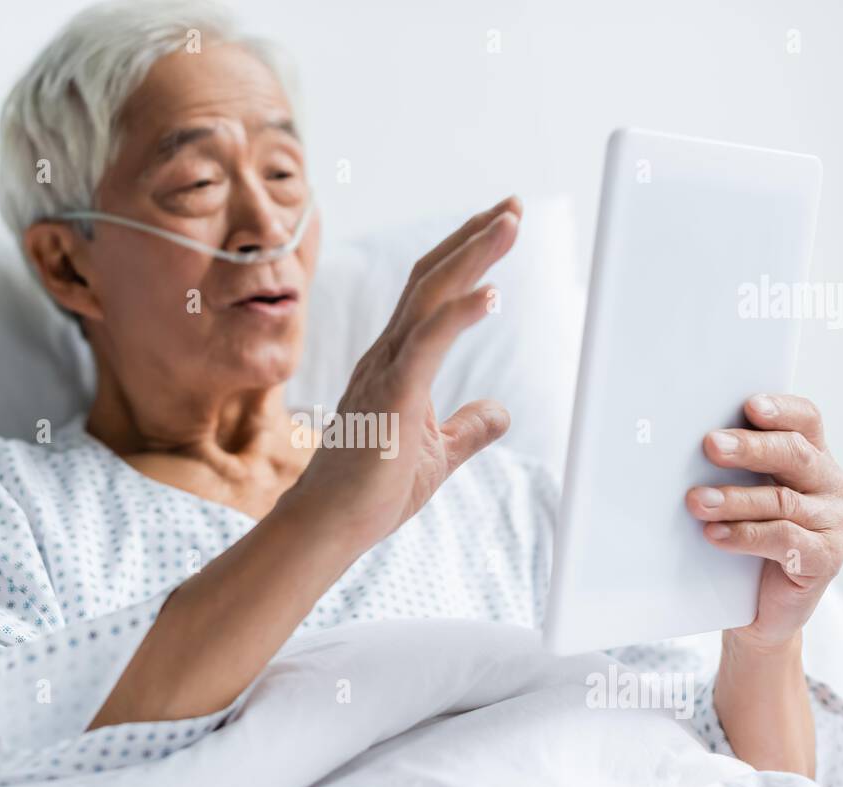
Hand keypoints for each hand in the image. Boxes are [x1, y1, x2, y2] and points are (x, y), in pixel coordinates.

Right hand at [286, 196, 521, 552]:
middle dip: (474, 237)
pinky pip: (427, 342)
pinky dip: (460, 314)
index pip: (431, 293)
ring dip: (473, 256)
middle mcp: (387, 353)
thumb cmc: (372, 490)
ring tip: (510, 224)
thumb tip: (502, 410)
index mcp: (396, 362)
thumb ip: (469, 428)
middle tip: (513, 206)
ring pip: (430, 294)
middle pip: (431, 277)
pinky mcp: (392, 394)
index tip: (500, 226)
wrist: (330, 525)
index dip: (465, 256)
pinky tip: (492, 293)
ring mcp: (386, 369)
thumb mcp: (438, 453)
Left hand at [685, 394, 842, 647]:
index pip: (806, 421)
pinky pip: (784, 540)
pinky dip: (745, 536)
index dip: (781, 410)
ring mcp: (835, 523)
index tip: (749, 406)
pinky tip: (715, 535)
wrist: (763, 609)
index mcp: (815, 458)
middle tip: (710, 446)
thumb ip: (733, 469)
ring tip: (695, 501)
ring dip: (734, 499)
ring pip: (781, 501)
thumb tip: (686, 445)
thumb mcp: (744, 497)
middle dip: (749, 448)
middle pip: (793, 454)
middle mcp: (833, 485)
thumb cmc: (749, 541)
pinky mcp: (827, 559)